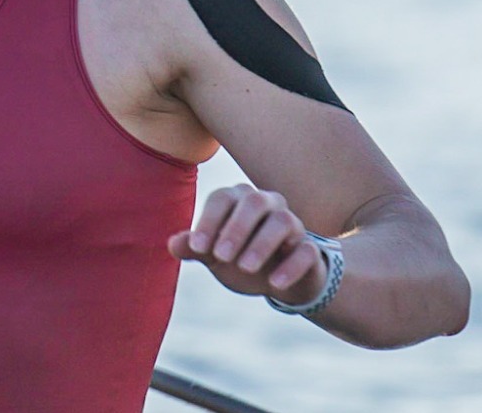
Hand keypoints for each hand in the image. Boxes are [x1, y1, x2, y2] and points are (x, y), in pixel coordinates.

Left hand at [168, 184, 325, 304]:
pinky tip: (274, 283)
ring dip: (262, 244)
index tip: (197, 247)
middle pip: (254, 201)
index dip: (208, 220)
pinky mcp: (310, 249)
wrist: (277, 280)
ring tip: (245, 268)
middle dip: (236, 228)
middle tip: (220, 257)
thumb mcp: (213, 255)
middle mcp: (268, 205)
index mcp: (239, 200)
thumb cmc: (239, 258)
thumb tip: (172, 244)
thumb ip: (194, 248)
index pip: (223, 198)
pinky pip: (306, 250)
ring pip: (283, 221)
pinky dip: (290, 266)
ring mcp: (293, 225)